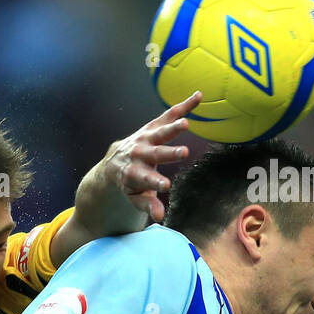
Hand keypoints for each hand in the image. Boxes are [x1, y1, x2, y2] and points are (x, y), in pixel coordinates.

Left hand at [75, 90, 202, 227]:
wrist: (115, 159)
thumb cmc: (129, 181)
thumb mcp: (134, 196)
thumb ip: (146, 205)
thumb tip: (159, 216)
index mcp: (133, 174)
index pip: (145, 179)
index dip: (154, 183)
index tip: (165, 187)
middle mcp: (139, 154)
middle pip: (155, 154)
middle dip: (168, 154)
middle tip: (183, 153)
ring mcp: (146, 138)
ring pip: (160, 132)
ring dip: (173, 128)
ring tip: (185, 123)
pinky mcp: (153, 126)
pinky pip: (169, 114)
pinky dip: (184, 106)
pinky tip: (199, 96)